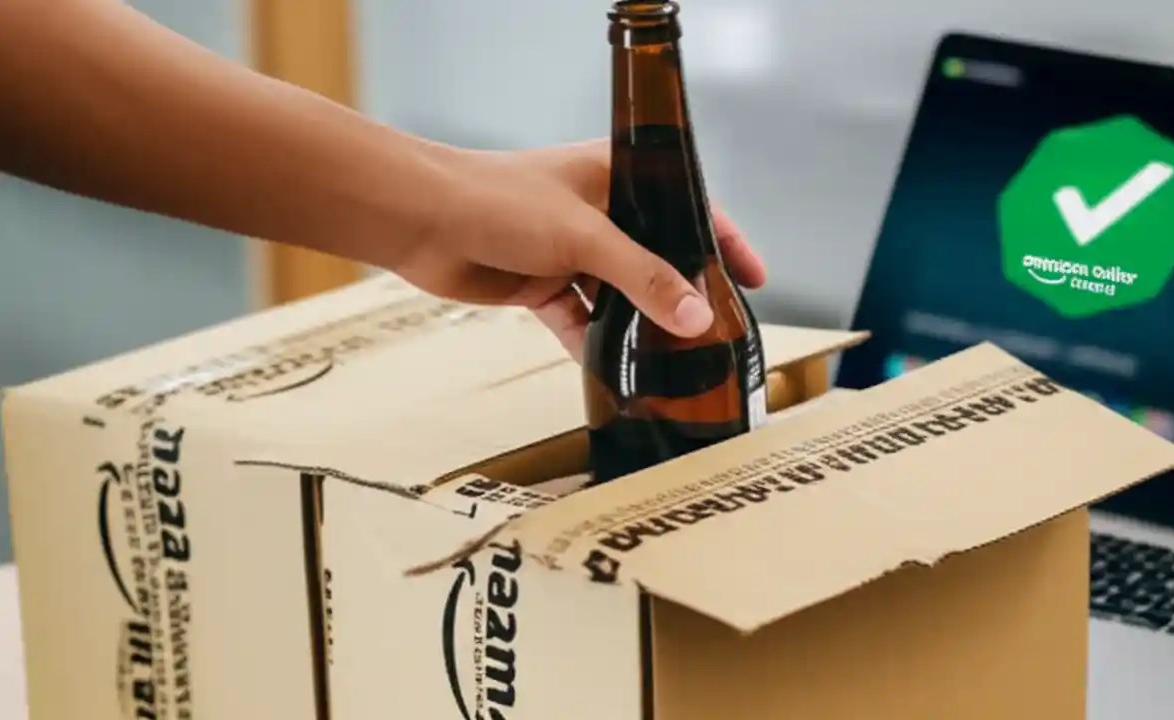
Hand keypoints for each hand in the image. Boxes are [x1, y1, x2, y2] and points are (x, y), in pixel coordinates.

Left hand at [390, 139, 766, 361]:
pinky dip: (597, 344)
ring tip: (678, 365)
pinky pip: (581, 320)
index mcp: (616, 174)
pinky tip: (619, 375)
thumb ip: (645, 278)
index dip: (724, 240)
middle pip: (656, 256)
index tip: (754, 279)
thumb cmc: (499, 200)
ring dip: (641, 325)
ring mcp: (569, 250)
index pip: (687, 203)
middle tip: (718, 334)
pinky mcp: (541, 284)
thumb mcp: (586, 236)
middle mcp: (598, 210)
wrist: (420, 219)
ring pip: (620, 293)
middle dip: (684, 294)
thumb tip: (698, 320)